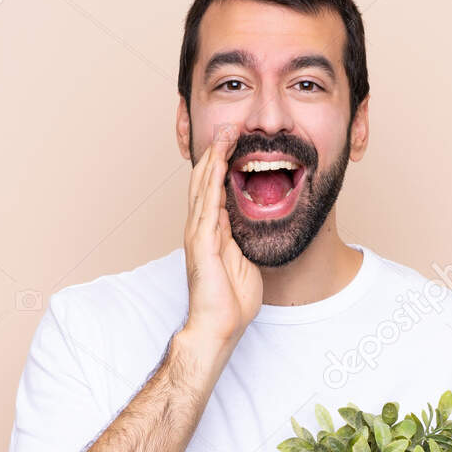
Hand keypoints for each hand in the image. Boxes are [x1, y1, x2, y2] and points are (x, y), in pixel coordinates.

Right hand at [182, 123, 260, 346]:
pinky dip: (212, 183)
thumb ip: (243, 238)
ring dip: (213, 158)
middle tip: (228, 126)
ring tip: (223, 133)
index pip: (214, 189)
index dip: (222, 164)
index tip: (235, 141)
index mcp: (212, 231)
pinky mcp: (201, 244)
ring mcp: (198, 234)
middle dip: (217, 152)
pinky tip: (218, 164)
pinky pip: (207, 206)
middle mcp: (200, 228)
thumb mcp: (244, 260)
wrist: (219, 326)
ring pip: (204, 187)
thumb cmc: (232, 301)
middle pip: (205, 181)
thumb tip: (253, 222)